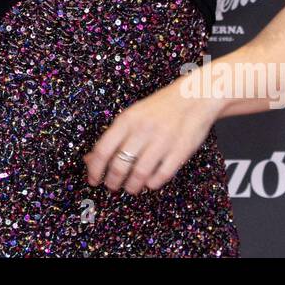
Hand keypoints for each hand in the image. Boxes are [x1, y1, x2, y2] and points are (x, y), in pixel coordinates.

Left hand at [84, 76, 222, 194]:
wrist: (194, 97)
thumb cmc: (160, 107)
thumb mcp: (132, 115)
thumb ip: (113, 137)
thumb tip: (90, 158)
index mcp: (127, 120)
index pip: (103, 150)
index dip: (94, 169)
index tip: (92, 180)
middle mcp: (143, 131)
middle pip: (119, 165)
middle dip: (112, 181)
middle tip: (111, 186)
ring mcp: (162, 142)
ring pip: (139, 174)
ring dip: (131, 186)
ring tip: (130, 188)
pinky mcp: (180, 152)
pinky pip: (161, 176)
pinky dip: (152, 184)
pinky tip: (149, 182)